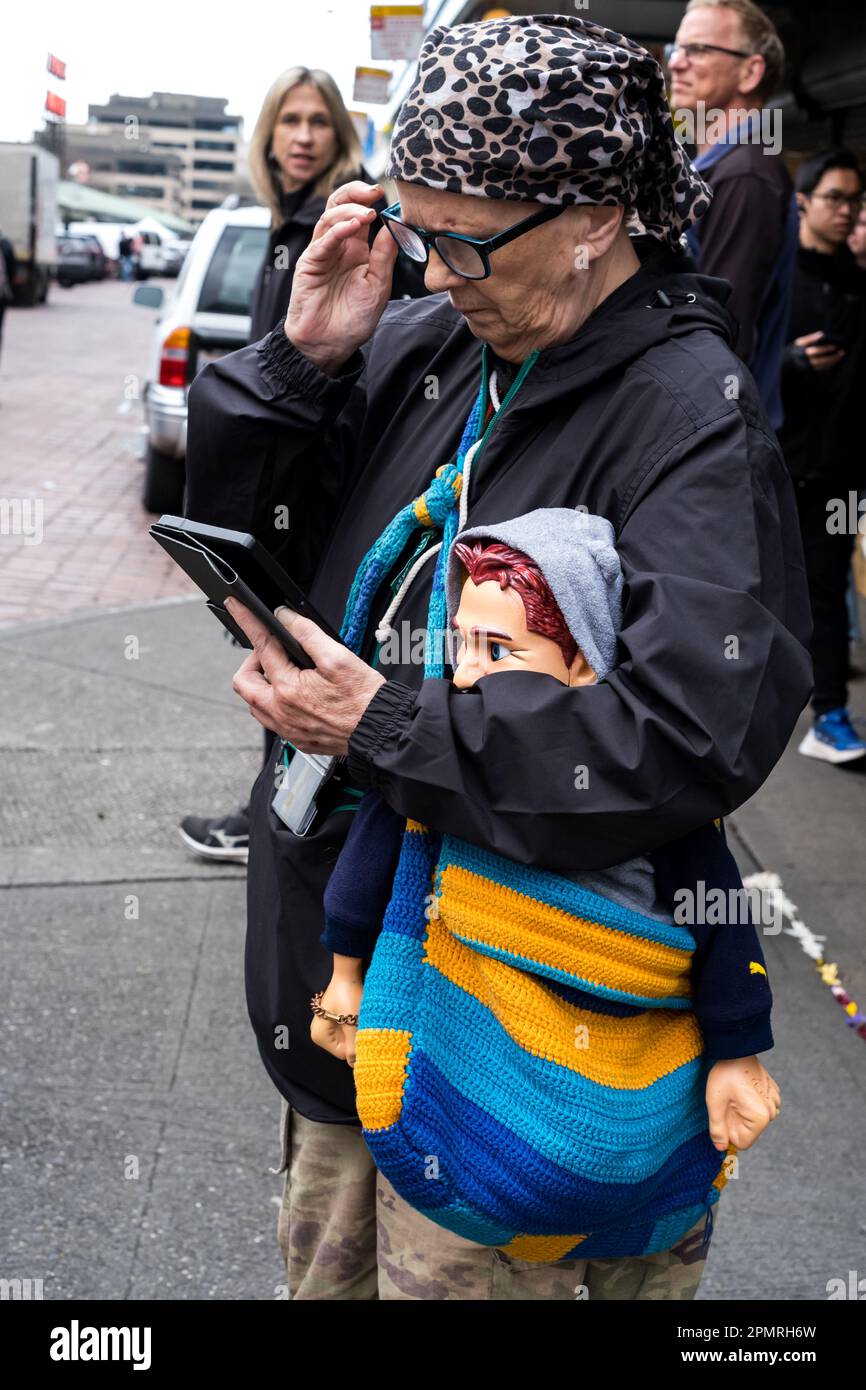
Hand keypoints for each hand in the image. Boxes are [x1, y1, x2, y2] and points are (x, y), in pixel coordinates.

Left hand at [227, 599, 384, 754]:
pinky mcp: (297, 740)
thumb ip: (306, 633)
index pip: (261, 646)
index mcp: (288, 688)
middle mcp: (281, 712)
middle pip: (243, 683)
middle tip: (271, 653)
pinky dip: (275, 704)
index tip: (236, 607)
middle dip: (251, 662)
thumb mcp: (338, 657)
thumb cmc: (364, 698)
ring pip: (255, 705)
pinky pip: (273, 721)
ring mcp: (287, 729)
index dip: (247, 621)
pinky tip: (296, 696)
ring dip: (261, 686)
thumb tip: (285, 617)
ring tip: (284, 674)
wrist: (379, 730)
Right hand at [285, 180, 398, 376]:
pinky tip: (351, 227)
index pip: (359, 213)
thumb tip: (395, 226)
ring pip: (329, 218)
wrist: (330, 345)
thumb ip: (384, 256)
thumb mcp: (378, 286)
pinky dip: (337, 231)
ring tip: (366, 214)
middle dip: (354, 192)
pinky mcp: (309, 264)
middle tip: (373, 191)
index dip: (368, 199)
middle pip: (339, 206)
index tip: (384, 194)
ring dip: (348, 211)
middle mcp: (337, 246)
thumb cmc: (352, 319)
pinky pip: (322, 242)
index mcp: (355, 249)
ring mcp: (321, 253)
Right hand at [311, 966, 363, 1067]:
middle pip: (344, 1046)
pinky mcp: (333, 1018)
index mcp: (319, 1037)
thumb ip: (352, 1046)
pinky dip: (354, 1024)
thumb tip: (355, 1066)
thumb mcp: (352, 1022)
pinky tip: (360, 1015)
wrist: (347, 972)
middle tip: (366, 1025)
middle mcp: (319, 1033)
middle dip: (356, 1038)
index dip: (356, 1048)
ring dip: (356, 1031)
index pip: (343, 1055)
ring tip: (363, 1018)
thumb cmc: (348, 995)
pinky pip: (346, 1028)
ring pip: (347, 1037)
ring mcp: (326, 1025)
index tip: (367, 1037)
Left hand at [705, 1056, 780, 1151]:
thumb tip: (721, 1148)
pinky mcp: (773, 1091)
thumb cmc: (724, 1075)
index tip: (723, 1114)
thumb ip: (717, 1129)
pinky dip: (751, 1102)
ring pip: (755, 1119)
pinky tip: (744, 1088)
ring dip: (744, 1112)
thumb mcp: (715, 1103)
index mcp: (760, 1118)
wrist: (736, 1048)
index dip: (728, 1132)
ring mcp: (774, 1101)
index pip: (743, 1143)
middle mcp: (771, 1112)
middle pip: (749, 1131)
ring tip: (735, 1094)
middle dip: (736, 1121)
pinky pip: (761, 1106)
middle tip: (727, 1101)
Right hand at [794, 330, 844, 371]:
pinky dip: (830, 365)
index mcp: (800, 353)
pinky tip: (836, 360)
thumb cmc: (796, 349)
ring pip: (821, 367)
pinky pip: (822, 370)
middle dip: (831, 357)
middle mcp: (803, 362)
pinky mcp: (810, 372)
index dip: (824, 349)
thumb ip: (810, 338)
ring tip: (841, 355)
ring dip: (832, 361)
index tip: (834, 346)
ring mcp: (807, 368)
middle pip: (819, 361)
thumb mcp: (799, 341)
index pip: (814, 351)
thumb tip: (822, 335)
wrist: (788, 361)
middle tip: (841, 352)